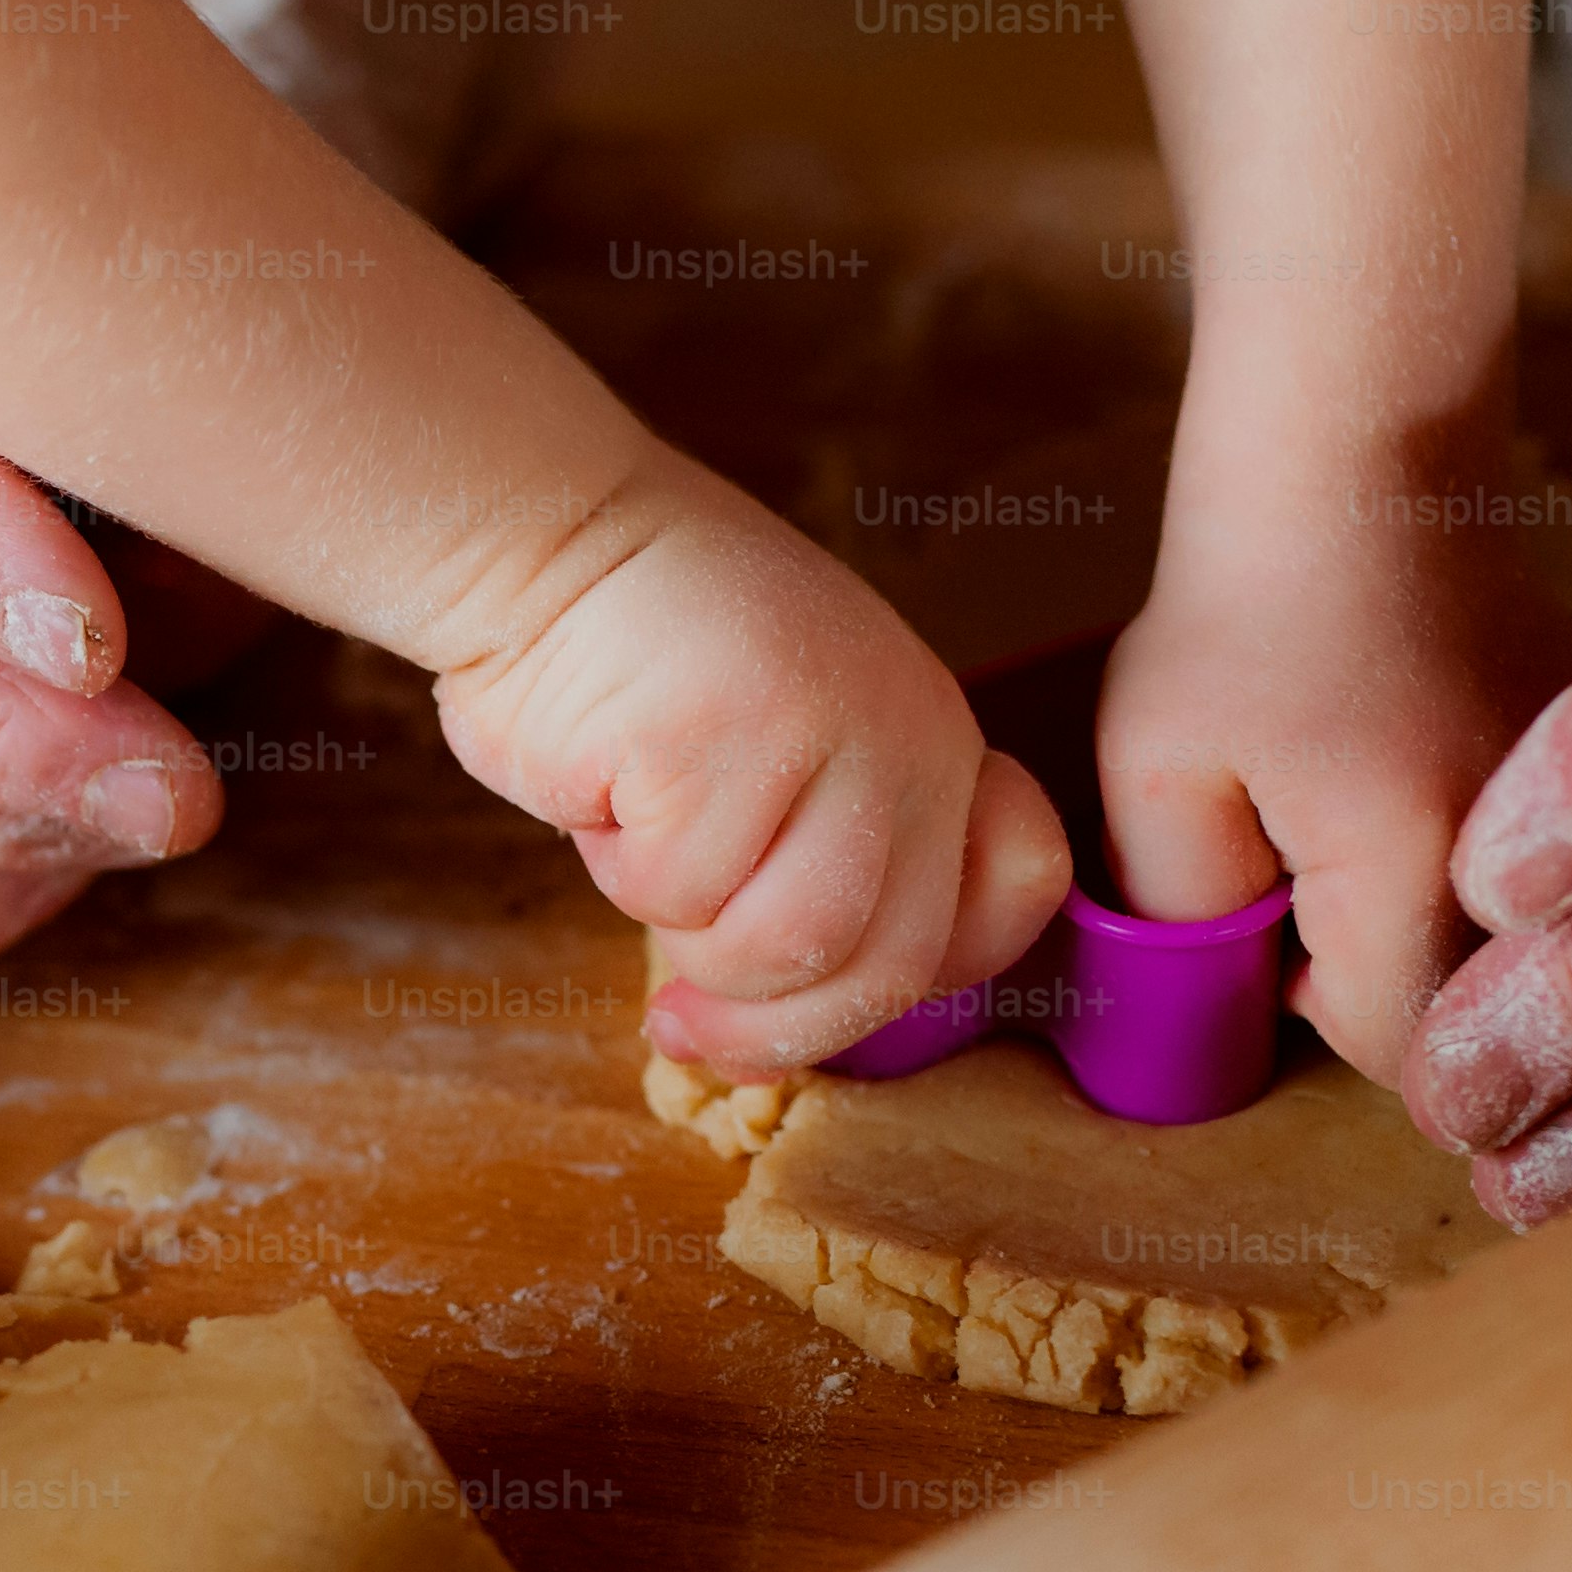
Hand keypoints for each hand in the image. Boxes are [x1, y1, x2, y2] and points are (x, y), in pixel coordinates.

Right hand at [452, 457, 1073, 1075]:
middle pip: (891, 963)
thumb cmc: (648, 678)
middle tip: (681, 1029)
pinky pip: (677, 889)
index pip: (1020, 888)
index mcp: (937, 735)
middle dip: (773, 1025)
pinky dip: (620, 861)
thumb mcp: (786, 763)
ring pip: (783, 948)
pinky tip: (606, 777)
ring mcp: (828, 731)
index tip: (813, 991)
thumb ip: (834, 866)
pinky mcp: (724, 738)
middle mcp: (908, 732)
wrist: (552, 542)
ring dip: (688, 937)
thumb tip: (803, 1025)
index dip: (921, 965)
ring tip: (640, 847)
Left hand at [1096, 486, 1571, 1083]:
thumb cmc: (1243, 605)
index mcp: (1443, 864)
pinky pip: (1558, 892)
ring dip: (1429, 927)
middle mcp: (1570, 855)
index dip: (1314, 1011)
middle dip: (1379, 980)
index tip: (1270, 908)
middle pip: (1480, 1026)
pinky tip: (1417, 779)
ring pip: (1519, 964)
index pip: (1410, 1057)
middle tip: (1305, 844)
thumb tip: (1231, 1027)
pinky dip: (1484, 872)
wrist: (1365, 456)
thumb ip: (1185, 932)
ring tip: (1359, 802)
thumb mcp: (1160, 780)